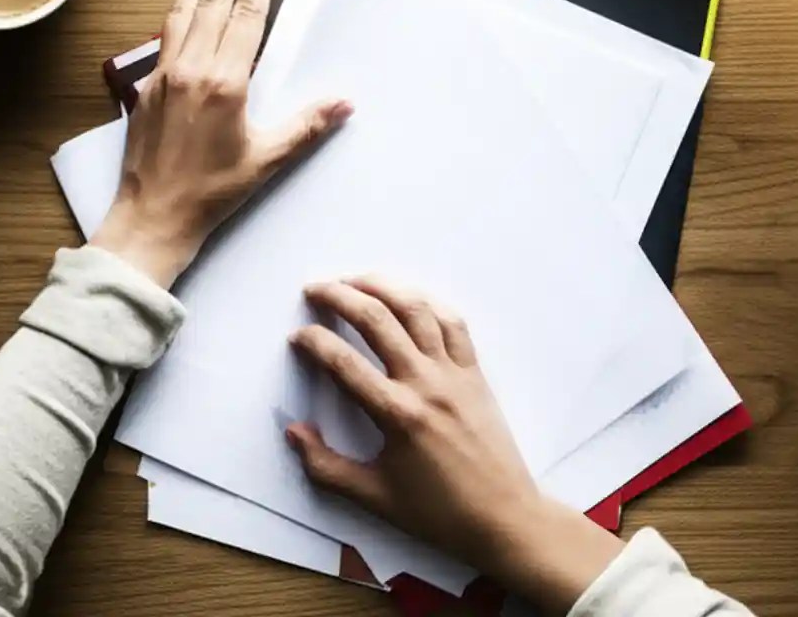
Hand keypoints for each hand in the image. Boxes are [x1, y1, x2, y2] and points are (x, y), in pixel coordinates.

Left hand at [90, 0, 352, 287]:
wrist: (153, 215)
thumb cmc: (209, 193)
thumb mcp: (266, 160)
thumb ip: (306, 127)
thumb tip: (344, 103)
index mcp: (224, 82)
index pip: (245, 18)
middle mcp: (190, 70)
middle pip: (211, 3)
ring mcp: (164, 76)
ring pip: (181, 14)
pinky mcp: (146, 89)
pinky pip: (164, 36)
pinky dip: (177, 12)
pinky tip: (183, 8)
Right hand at [286, 277, 623, 614]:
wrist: (504, 518)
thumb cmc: (439, 513)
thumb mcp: (373, 497)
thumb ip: (326, 466)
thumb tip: (293, 432)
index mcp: (397, 415)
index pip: (343, 363)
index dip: (313, 342)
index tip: (297, 337)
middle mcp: (425, 384)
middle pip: (376, 320)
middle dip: (339, 296)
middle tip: (314, 289)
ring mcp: (454, 374)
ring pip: (416, 310)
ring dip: (383, 286)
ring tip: (355, 279)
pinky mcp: (475, 374)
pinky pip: (453, 324)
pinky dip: (428, 303)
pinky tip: (409, 297)